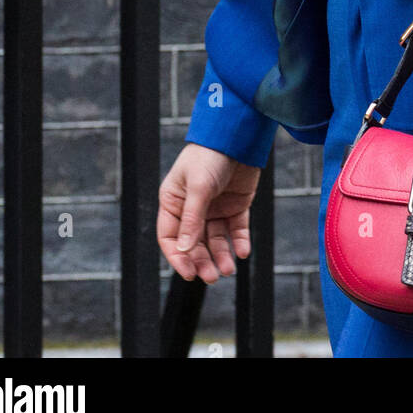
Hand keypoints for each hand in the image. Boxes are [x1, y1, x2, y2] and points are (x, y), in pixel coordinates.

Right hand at [157, 143, 261, 282]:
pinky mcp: (235, 206)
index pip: (171, 237)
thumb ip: (192, 219)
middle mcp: (192, 208)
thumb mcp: (198, 187)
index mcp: (174, 201)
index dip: (178, 257)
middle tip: (212, 276)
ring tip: (228, 268)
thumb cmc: (210, 154)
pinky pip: (235, 230)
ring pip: (215, 240)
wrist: (239, 135)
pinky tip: (241, 251)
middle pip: (194, 243)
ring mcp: (215, 207)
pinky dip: (238, 242)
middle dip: (202, 261)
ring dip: (220, 256)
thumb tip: (184, 250)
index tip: (189, 274)